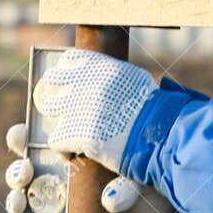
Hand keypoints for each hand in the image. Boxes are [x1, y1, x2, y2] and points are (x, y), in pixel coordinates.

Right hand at [2, 124, 169, 212]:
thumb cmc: (144, 188)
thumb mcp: (141, 178)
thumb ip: (127, 184)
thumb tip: (110, 200)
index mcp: (72, 155)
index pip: (38, 140)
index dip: (22, 137)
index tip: (22, 137)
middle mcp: (56, 180)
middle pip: (22, 172)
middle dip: (17, 172)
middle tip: (26, 173)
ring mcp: (53, 210)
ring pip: (20, 202)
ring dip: (14, 202)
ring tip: (21, 205)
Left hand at [34, 49, 156, 172]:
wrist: (161, 136)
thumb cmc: (155, 113)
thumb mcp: (136, 82)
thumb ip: (115, 77)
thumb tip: (106, 79)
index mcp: (102, 67)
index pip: (69, 60)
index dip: (68, 74)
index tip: (72, 86)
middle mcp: (86, 83)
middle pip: (52, 81)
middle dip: (58, 93)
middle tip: (67, 109)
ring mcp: (79, 107)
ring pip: (50, 108)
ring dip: (60, 119)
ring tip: (72, 132)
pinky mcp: (76, 133)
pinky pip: (56, 140)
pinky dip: (64, 149)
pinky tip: (76, 153)